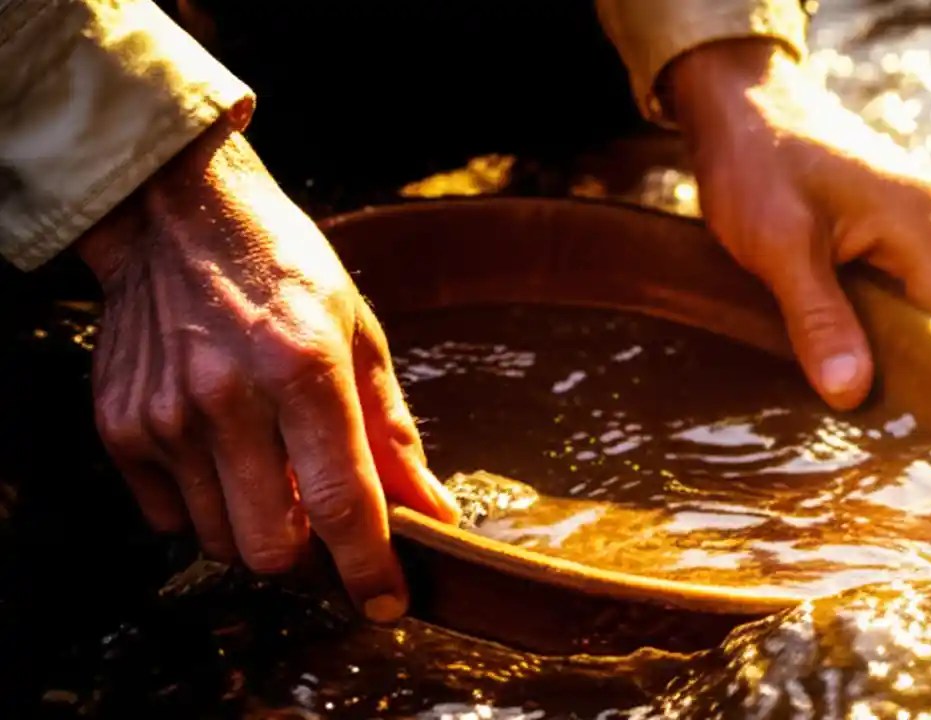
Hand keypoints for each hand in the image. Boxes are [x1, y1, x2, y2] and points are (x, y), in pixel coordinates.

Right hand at [74, 119, 459, 620]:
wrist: (173, 215)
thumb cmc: (282, 268)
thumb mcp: (360, 335)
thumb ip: (393, 433)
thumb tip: (430, 510)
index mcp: (303, 369)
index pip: (345, 504)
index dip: (371, 568)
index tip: (387, 600)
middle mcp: (228, 399)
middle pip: (271, 548)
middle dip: (310, 559)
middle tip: (326, 526)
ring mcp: (166, 417)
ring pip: (219, 540)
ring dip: (258, 529)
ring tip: (273, 474)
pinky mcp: (121, 427)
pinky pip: (169, 518)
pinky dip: (205, 508)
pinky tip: (223, 458)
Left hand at [669, 40, 930, 408]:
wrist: (733, 99)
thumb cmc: (755, 161)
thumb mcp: (780, 247)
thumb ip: (819, 319)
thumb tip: (853, 393)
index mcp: (920, 227)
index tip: (928, 434)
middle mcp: (925, 224)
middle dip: (919, 372)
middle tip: (879, 424)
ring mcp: (902, 222)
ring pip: (915, 306)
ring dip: (890, 348)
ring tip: (857, 396)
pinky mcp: (873, 225)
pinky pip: (890, 288)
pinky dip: (872, 323)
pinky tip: (840, 350)